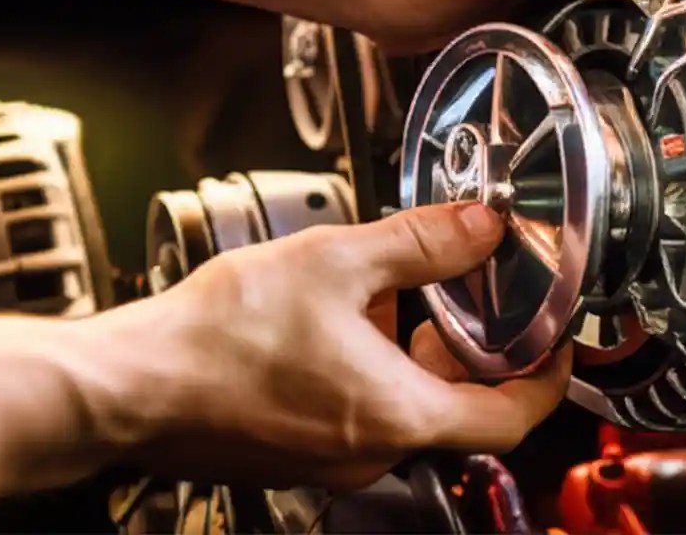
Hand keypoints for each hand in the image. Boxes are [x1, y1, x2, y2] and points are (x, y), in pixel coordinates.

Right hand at [114, 202, 569, 490]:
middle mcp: (371, 454)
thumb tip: (476, 226)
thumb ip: (421, 242)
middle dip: (472, 349)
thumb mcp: (336, 263)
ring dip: (413, 353)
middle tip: (469, 299)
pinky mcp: (295, 451)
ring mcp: (330, 460)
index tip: (558, 344)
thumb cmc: (215, 342)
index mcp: (399, 416)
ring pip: (404, 406)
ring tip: (390, 296)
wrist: (127, 386)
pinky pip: (357, 412)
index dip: (549, 376)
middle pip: (459, 407)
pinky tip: (335, 321)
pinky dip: (369, 369)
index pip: (514, 416)